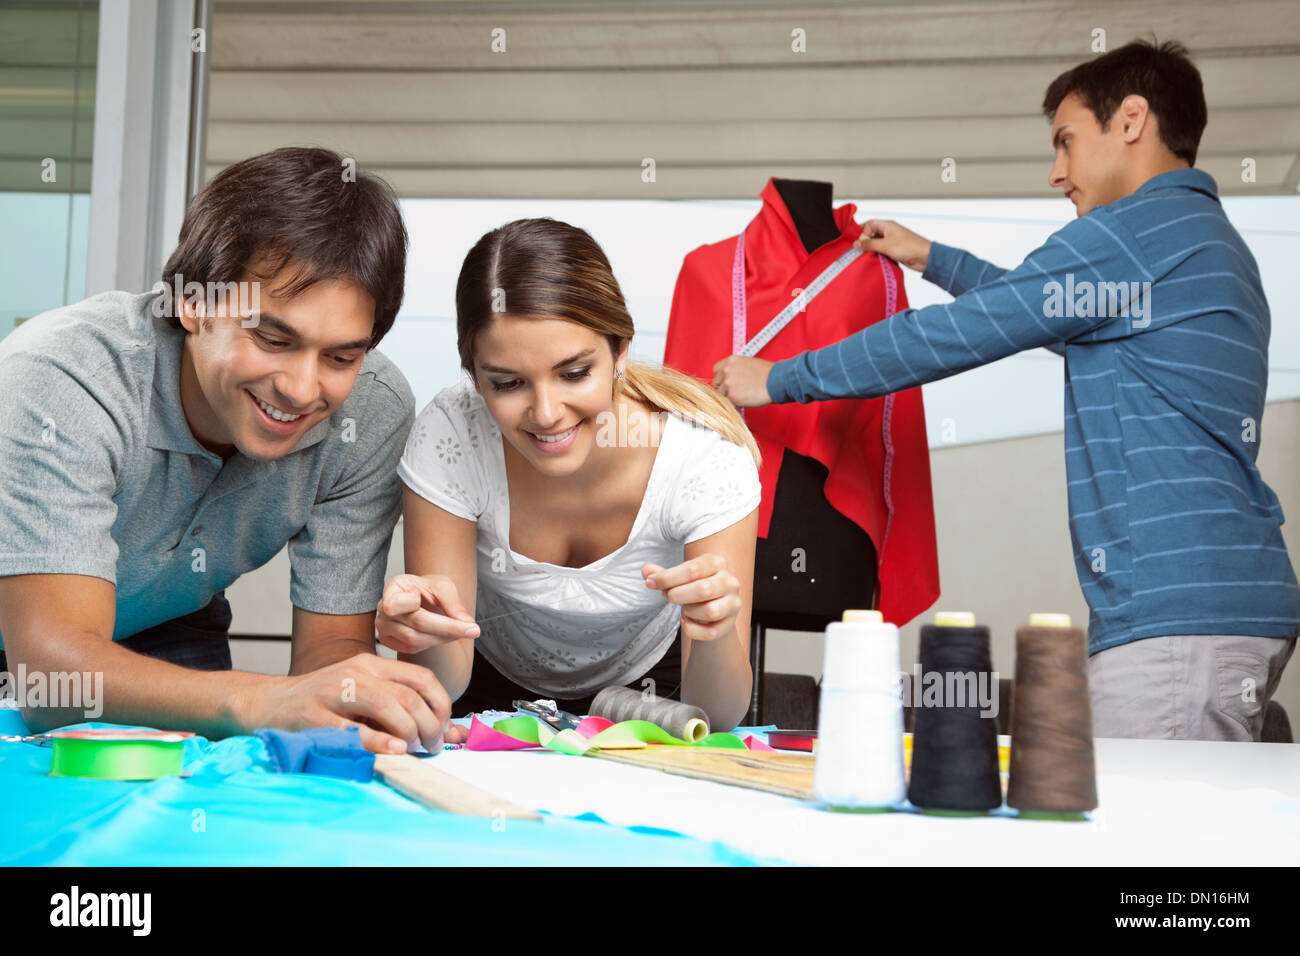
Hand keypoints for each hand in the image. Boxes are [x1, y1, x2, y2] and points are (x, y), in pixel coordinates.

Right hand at [243, 652, 462, 753]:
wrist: (269, 702)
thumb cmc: (324, 704)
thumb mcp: (366, 698)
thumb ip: (406, 712)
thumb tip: (459, 734)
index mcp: (371, 665)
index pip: (421, 679)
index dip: (442, 706)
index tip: (445, 730)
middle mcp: (356, 673)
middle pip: (409, 696)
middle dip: (431, 725)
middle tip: (433, 746)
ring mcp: (334, 693)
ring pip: (387, 706)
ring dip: (410, 733)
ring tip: (414, 750)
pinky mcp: (315, 717)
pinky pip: (354, 730)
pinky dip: (379, 741)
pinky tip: (392, 750)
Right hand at [376, 573, 478, 654]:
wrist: (422, 599)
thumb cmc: (429, 589)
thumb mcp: (444, 586)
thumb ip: (453, 602)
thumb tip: (465, 622)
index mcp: (393, 587)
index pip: (397, 603)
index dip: (416, 607)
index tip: (441, 610)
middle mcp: (382, 608)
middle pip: (416, 623)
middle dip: (448, 628)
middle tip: (473, 630)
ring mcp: (383, 627)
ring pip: (415, 640)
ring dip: (444, 638)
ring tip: (462, 631)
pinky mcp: (390, 642)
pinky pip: (413, 648)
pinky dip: (434, 643)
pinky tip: (446, 636)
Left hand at [642, 556, 741, 641]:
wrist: (715, 609)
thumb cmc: (694, 587)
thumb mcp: (680, 577)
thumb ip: (663, 574)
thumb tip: (646, 570)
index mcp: (716, 563)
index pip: (693, 569)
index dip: (668, 577)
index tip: (651, 583)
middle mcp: (730, 581)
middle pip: (704, 590)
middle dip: (678, 595)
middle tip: (668, 596)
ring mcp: (733, 603)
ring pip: (710, 611)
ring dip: (689, 611)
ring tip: (683, 608)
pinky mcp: (730, 624)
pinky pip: (710, 632)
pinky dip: (692, 630)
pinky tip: (685, 622)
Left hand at [711, 356, 773, 408]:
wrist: (777, 381)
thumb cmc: (768, 373)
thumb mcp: (748, 363)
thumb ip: (735, 369)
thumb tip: (729, 378)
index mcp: (731, 360)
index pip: (716, 370)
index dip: (722, 378)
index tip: (728, 382)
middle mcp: (726, 370)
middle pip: (716, 383)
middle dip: (724, 388)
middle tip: (736, 391)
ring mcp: (728, 383)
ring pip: (721, 394)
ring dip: (729, 397)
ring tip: (743, 396)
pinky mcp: (732, 396)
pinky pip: (727, 403)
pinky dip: (734, 404)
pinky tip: (744, 401)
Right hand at [855, 219, 931, 272]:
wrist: (925, 257)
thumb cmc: (910, 247)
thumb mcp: (885, 245)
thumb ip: (869, 244)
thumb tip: (856, 244)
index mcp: (887, 225)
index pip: (869, 225)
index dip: (862, 233)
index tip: (859, 243)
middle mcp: (889, 232)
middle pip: (871, 235)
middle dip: (865, 243)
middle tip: (860, 251)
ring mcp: (891, 242)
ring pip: (876, 244)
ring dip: (871, 251)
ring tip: (868, 257)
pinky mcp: (893, 251)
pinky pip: (881, 252)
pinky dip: (877, 256)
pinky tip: (875, 261)